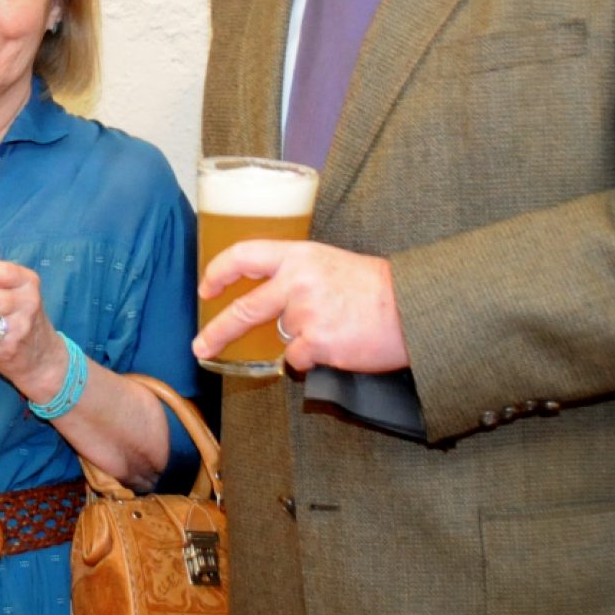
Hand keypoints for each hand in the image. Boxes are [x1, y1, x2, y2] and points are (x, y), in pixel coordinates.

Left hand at [193, 237, 408, 374]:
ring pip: (279, 338)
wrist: (414, 307)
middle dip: (216, 333)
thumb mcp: (329, 263)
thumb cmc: (376, 287)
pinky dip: (310, 358)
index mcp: (298, 256)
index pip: (243, 255)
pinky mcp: (317, 343)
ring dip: (297, 340)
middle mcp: (296, 282)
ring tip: (329, 331)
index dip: (218, 272)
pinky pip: (297, 359)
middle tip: (200, 347)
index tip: (206, 288)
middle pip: (242, 310)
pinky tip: (336, 346)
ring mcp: (305, 314)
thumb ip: (295, 275)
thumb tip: (268, 298)